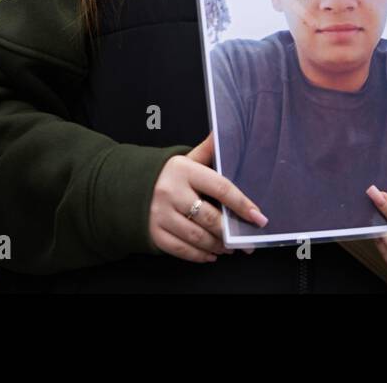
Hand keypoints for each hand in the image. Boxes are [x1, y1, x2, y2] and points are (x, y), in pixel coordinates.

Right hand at [148, 135, 266, 262]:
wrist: (128, 185)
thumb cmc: (167, 174)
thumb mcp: (186, 159)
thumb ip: (208, 150)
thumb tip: (224, 132)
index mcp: (183, 170)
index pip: (220, 187)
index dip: (242, 204)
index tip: (258, 217)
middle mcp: (170, 191)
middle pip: (209, 217)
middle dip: (231, 233)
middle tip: (246, 242)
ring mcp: (160, 213)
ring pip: (197, 237)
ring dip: (217, 246)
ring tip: (229, 247)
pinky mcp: (153, 232)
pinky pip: (181, 249)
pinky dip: (199, 255)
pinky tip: (210, 254)